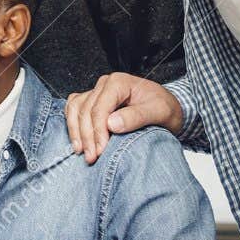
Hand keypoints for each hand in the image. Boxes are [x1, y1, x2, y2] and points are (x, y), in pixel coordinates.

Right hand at [63, 72, 181, 163]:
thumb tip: (112, 124)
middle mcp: (104, 84)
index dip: (98, 131)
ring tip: (82, 152)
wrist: (167, 108)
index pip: (100, 108)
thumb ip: (137, 117)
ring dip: (76, 132)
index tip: (101, 150)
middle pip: (86, 110)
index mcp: (119, 82)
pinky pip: (73, 108)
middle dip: (87, 136)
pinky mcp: (92, 100)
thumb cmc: (165, 108)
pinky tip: (78, 140)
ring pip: (76, 109)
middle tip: (92, 157)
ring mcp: (96, 91)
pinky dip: (72, 124)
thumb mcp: (159, 112)